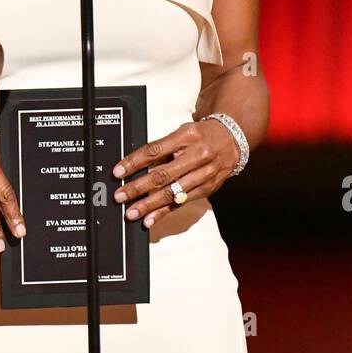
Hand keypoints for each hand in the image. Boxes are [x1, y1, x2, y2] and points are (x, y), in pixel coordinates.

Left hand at [111, 119, 239, 227]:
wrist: (232, 139)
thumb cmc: (202, 135)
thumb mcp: (182, 133)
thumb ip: (163, 149)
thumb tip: (137, 166)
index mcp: (186, 136)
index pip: (155, 150)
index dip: (134, 162)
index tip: (118, 172)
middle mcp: (197, 155)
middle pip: (163, 174)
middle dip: (138, 188)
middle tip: (120, 196)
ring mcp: (204, 174)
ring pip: (172, 192)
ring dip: (149, 205)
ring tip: (132, 212)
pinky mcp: (207, 189)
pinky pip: (182, 202)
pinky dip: (164, 212)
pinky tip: (150, 219)